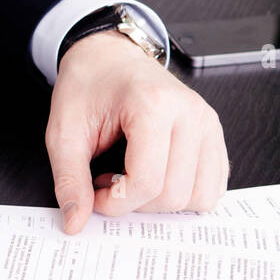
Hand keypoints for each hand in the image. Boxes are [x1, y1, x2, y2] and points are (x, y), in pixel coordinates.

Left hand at [45, 30, 228, 232]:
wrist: (108, 57)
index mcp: (153, 105)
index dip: (115, 202)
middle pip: (174, 195)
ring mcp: (208, 124)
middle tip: (111, 180)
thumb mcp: (64, 133)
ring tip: (135, 176)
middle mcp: (190, 113)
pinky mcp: (215, 135)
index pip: (147, 182)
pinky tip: (159, 178)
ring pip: (198, 197)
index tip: (95, 192)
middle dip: (136, 202)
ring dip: (162, 202)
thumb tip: (75, 223)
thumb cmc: (88, 86)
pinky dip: (185, 195)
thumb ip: (69, 180)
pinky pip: (213, 187)